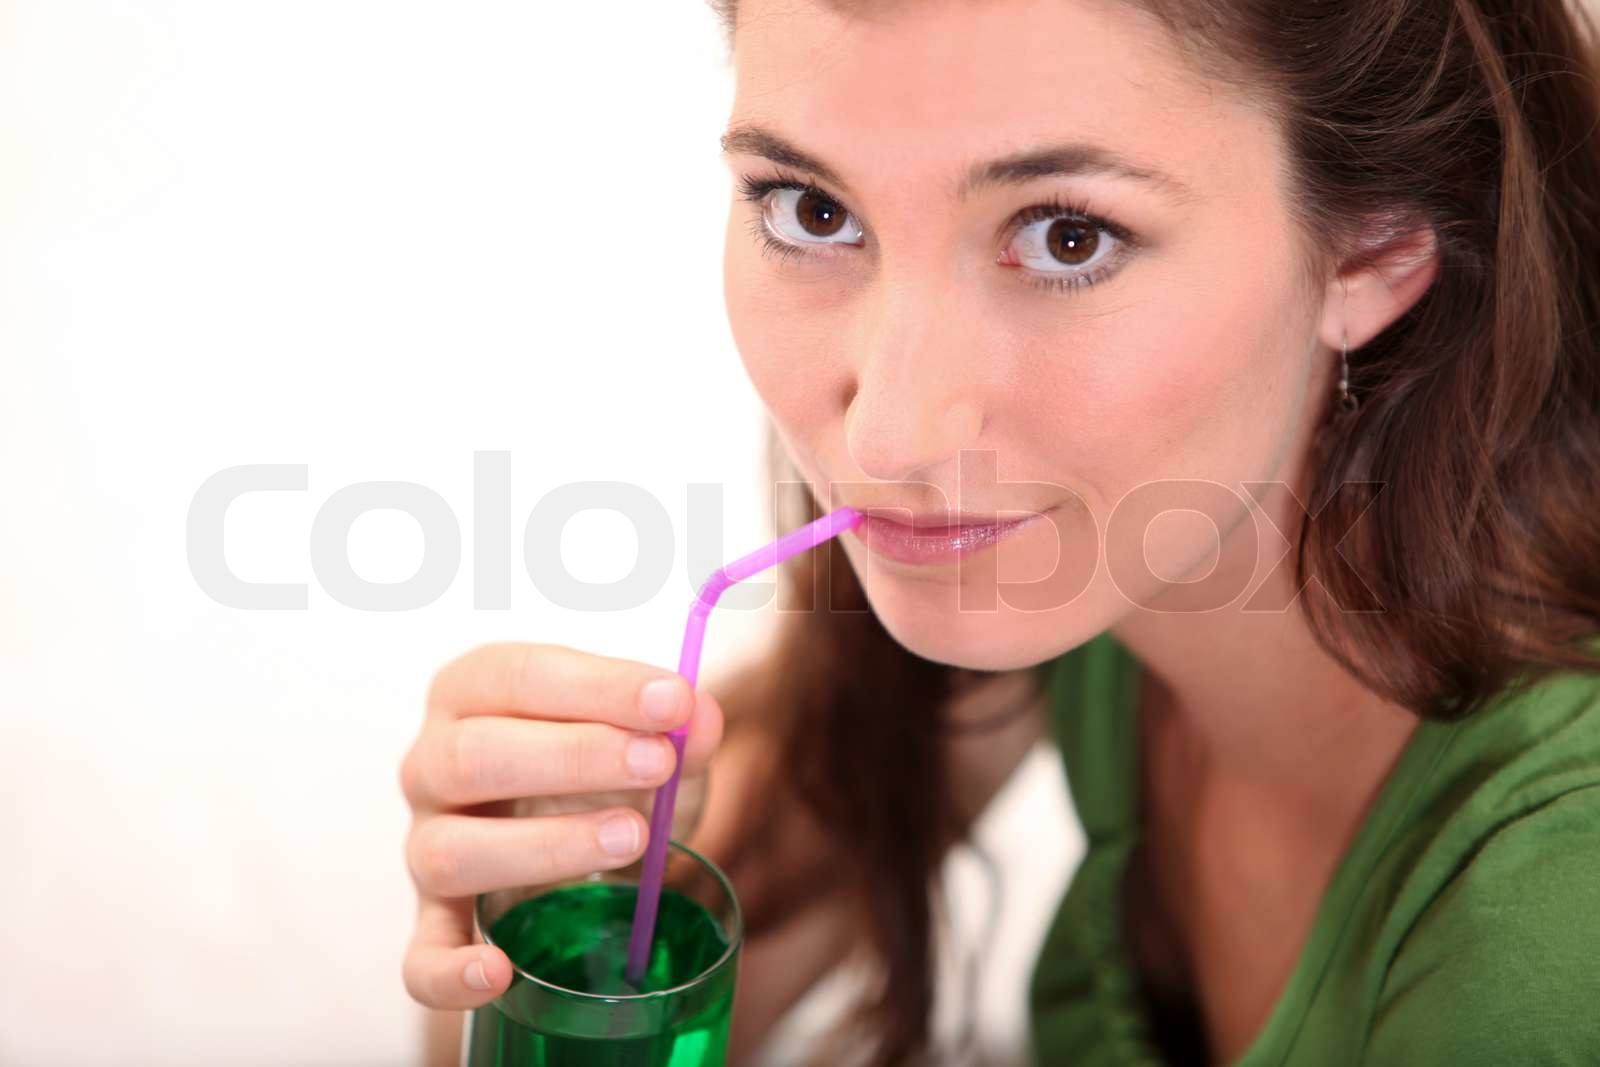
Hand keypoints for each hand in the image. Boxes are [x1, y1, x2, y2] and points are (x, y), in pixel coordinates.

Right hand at [397, 642, 724, 1008]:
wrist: (572, 828)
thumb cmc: (597, 766)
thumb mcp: (647, 737)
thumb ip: (678, 728)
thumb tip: (702, 721)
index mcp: (473, 691)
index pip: (518, 676)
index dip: (597, 686)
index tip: (673, 700)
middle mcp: (432, 763)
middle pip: (473, 756)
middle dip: (574, 757)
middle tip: (656, 764)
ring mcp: (425, 844)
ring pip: (449, 851)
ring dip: (544, 847)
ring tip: (632, 839)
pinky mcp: (434, 920)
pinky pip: (420, 957)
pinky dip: (449, 971)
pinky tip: (499, 973)